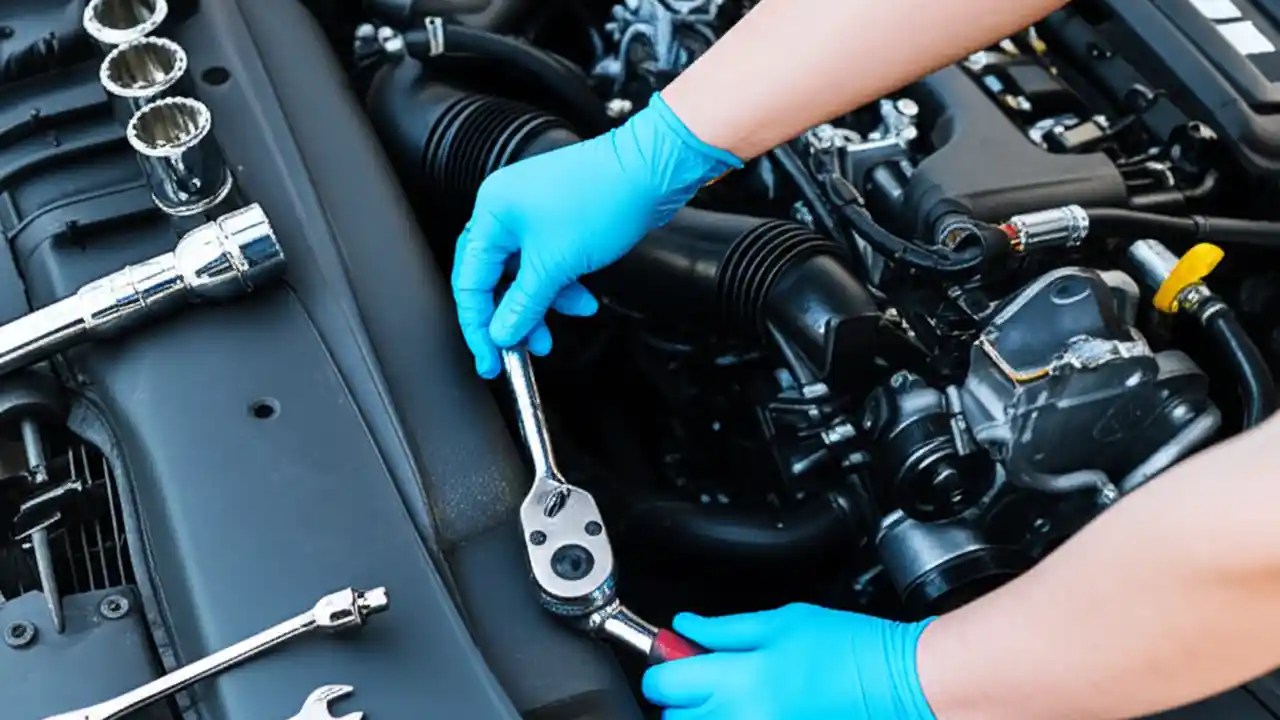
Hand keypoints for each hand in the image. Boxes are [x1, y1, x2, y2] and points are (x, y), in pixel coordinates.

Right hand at [451, 93, 740, 377]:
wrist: (651, 171)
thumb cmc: (603, 197)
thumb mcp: (555, 265)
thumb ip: (523, 305)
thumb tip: (502, 332)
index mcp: (492, 212)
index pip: (470, 280)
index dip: (477, 325)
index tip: (489, 358)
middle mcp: (506, 209)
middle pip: (494, 278)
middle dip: (510, 317)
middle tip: (518, 351)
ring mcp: (533, 212)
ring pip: (524, 274)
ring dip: (540, 304)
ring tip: (555, 330)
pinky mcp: (558, 218)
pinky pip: (546, 262)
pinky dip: (560, 285)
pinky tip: (581, 300)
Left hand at [642, 604, 936, 719]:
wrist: (899, 684)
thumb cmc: (851, 649)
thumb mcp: (783, 621)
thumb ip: (725, 629)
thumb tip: (686, 627)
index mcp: (742, 680)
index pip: (666, 683)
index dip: (663, 666)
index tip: (674, 654)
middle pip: (674, 718)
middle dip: (679, 695)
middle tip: (702, 673)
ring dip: (703, 713)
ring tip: (732, 692)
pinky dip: (733, 718)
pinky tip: (754, 706)